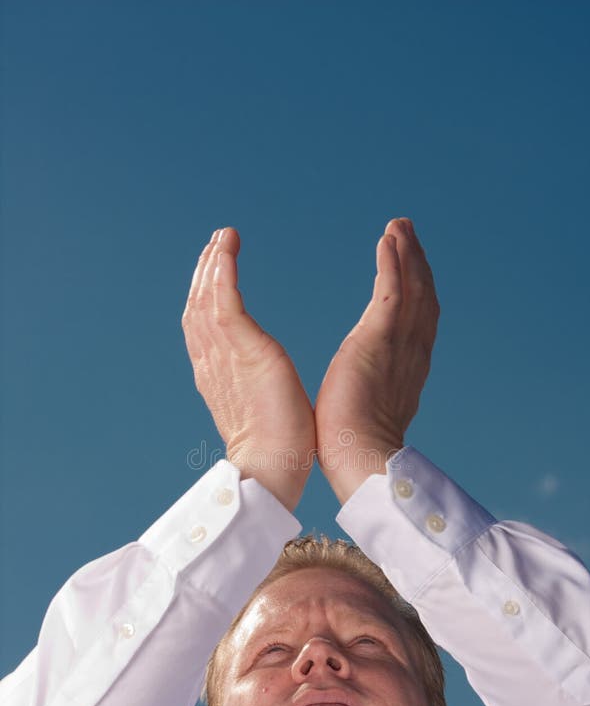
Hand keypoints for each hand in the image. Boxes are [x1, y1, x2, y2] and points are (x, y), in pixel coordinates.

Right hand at [182, 228, 315, 511]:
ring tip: (223, 237)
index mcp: (215, 376)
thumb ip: (255, 388)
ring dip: (213, 264)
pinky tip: (228, 250)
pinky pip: (224, 302)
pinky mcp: (244, 350)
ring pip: (207, 298)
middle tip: (217, 243)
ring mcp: (223, 355)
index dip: (206, 294)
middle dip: (206, 272)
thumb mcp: (260, 408)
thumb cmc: (276, 449)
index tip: (216, 268)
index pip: (203, 325)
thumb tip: (265, 380)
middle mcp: (211, 362)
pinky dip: (223, 273)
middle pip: (198, 306)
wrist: (272, 468)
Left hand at [315, 218, 439, 503]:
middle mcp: (410, 353)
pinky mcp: (377, 342)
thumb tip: (357, 394)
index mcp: (406, 370)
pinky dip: (392, 265)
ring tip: (398, 226)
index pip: (417, 319)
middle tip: (405, 230)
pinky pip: (391, 294)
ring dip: (406, 254)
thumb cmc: (352, 445)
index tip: (407, 262)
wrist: (357, 459)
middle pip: (421, 297)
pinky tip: (388, 241)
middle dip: (416, 262)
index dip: (416, 288)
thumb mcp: (365, 409)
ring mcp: (397, 346)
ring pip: (411, 290)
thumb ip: (368, 392)